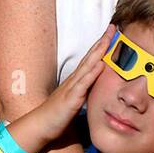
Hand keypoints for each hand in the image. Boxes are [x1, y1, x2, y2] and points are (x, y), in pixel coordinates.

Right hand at [20, 24, 115, 147]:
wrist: (40, 125)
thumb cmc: (57, 114)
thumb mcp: (75, 99)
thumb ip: (84, 90)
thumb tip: (94, 85)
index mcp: (76, 80)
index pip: (91, 59)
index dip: (101, 46)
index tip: (112, 33)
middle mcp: (74, 80)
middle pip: (90, 57)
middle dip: (102, 42)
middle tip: (113, 27)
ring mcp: (72, 88)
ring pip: (87, 66)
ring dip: (98, 52)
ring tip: (108, 39)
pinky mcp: (71, 99)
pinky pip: (82, 85)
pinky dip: (92, 74)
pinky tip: (100, 65)